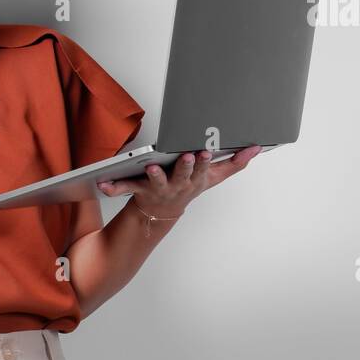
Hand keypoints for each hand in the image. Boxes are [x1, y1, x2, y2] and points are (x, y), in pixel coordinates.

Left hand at [95, 146, 262, 217]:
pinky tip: (102, 182)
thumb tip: (256, 148)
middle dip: (185, 167)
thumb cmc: (189, 187)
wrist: (163, 211)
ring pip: (156, 182)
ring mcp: (158, 189)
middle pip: (182, 176)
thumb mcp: (214, 176)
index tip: (204, 151)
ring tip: (150, 167)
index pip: (202, 170)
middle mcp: (178, 186)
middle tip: (186, 155)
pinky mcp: (138, 189)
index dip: (203, 162)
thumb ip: (234, 162)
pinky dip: (113, 186)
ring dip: (154, 176)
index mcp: (195, 180)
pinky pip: (124, 187)